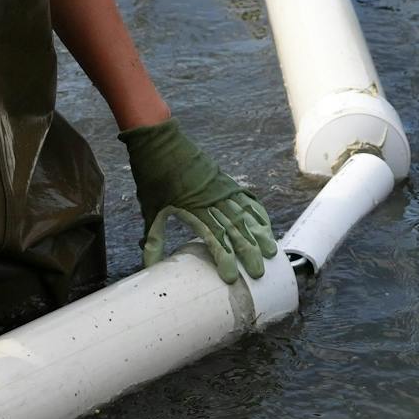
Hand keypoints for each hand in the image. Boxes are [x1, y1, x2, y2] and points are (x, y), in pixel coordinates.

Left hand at [120, 119, 277, 282]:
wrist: (160, 141)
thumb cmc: (153, 177)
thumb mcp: (150, 209)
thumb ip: (154, 238)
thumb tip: (148, 266)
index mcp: (193, 207)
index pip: (213, 237)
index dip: (224, 258)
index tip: (231, 277)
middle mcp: (212, 199)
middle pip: (235, 228)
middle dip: (248, 252)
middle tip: (258, 272)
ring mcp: (222, 188)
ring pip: (245, 214)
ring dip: (259, 233)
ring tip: (270, 251)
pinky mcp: (225, 180)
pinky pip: (246, 198)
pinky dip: (257, 212)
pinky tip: (265, 224)